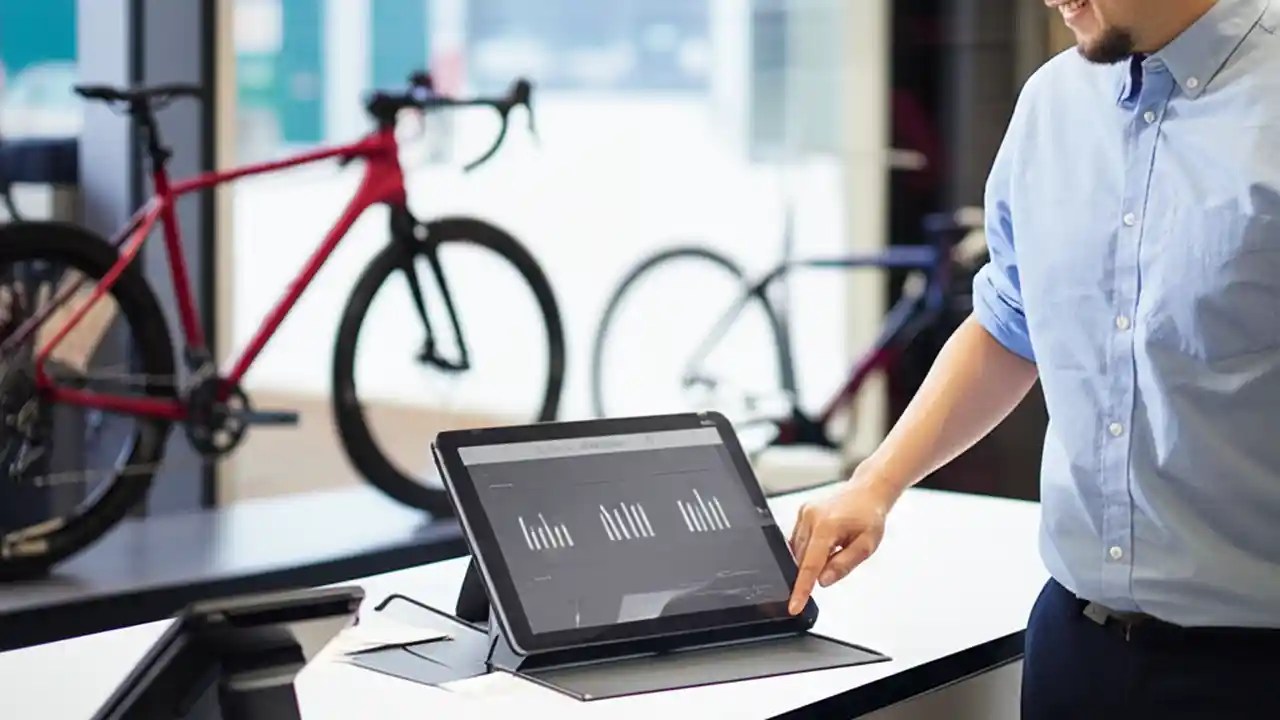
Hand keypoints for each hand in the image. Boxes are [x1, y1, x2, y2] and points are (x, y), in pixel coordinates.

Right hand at [787, 470, 899, 613]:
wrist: (868, 492)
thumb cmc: (870, 516)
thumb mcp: (867, 545)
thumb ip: (844, 564)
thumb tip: (823, 581)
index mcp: (827, 526)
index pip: (810, 565)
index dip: (801, 589)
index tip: (794, 606)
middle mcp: (810, 517)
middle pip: (802, 559)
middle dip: (815, 570)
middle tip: (839, 558)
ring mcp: (804, 514)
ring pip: (798, 551)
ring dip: (813, 559)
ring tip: (838, 545)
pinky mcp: (802, 513)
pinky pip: (799, 540)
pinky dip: (809, 550)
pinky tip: (827, 543)